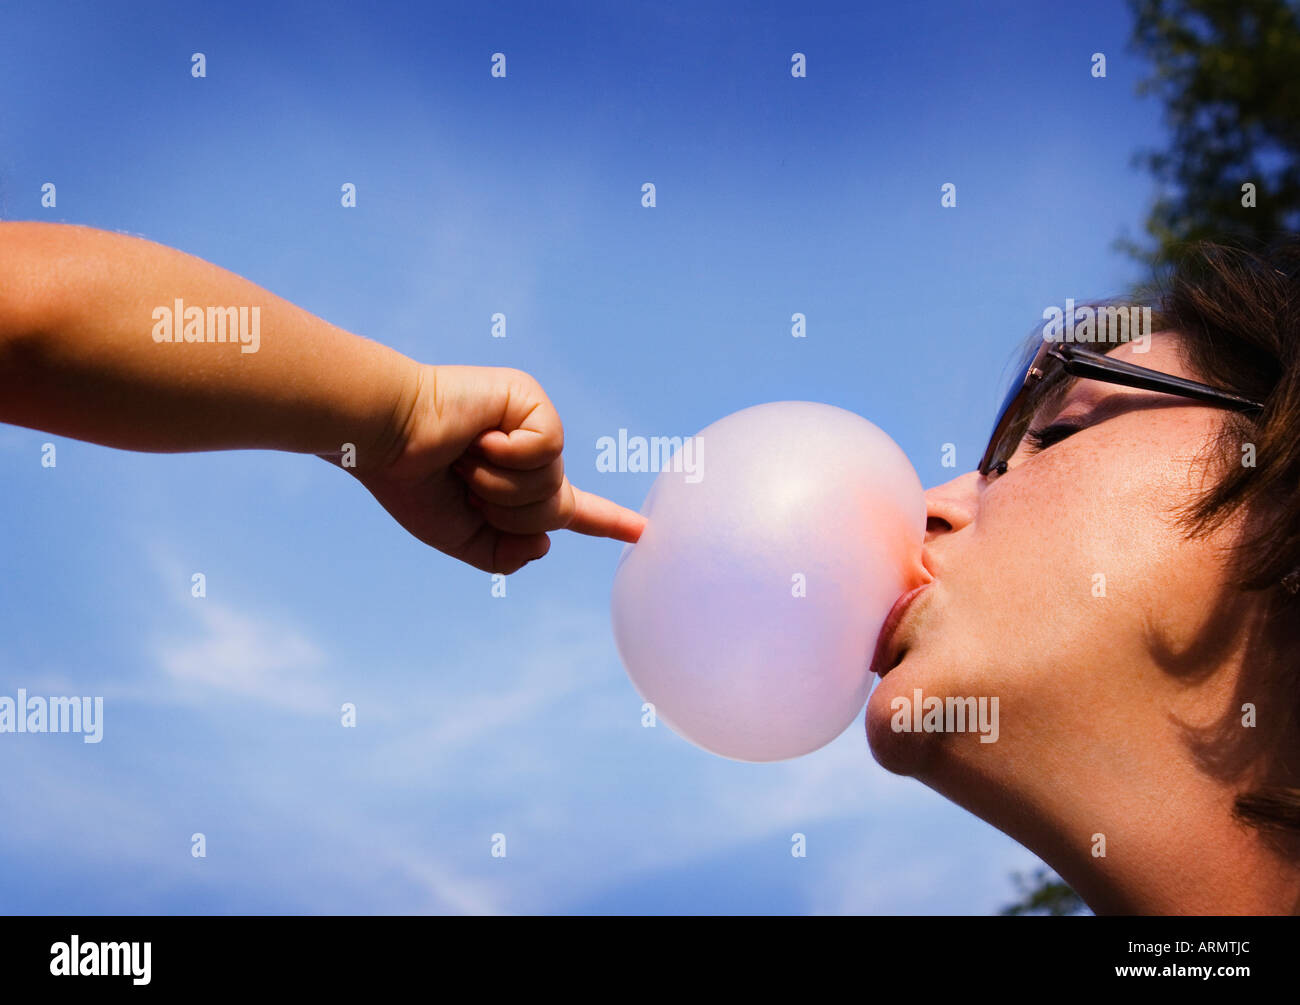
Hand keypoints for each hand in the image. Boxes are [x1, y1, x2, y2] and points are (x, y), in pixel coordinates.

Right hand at [350, 364, 644, 572]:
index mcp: (514, 483)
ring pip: (552, 482)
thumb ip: (502, 552)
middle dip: (509, 512)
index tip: (642, 531)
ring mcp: (532, 422)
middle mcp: (528, 452)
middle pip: (555, 509)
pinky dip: (508, 453)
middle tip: (466, 484)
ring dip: (501, 485)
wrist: (384, 437)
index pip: (571, 509)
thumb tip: (549, 541)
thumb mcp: (457, 536)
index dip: (606, 520)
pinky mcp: (529, 398)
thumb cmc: (409, 480)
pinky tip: (479, 436)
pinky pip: (545, 447)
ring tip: (466, 458)